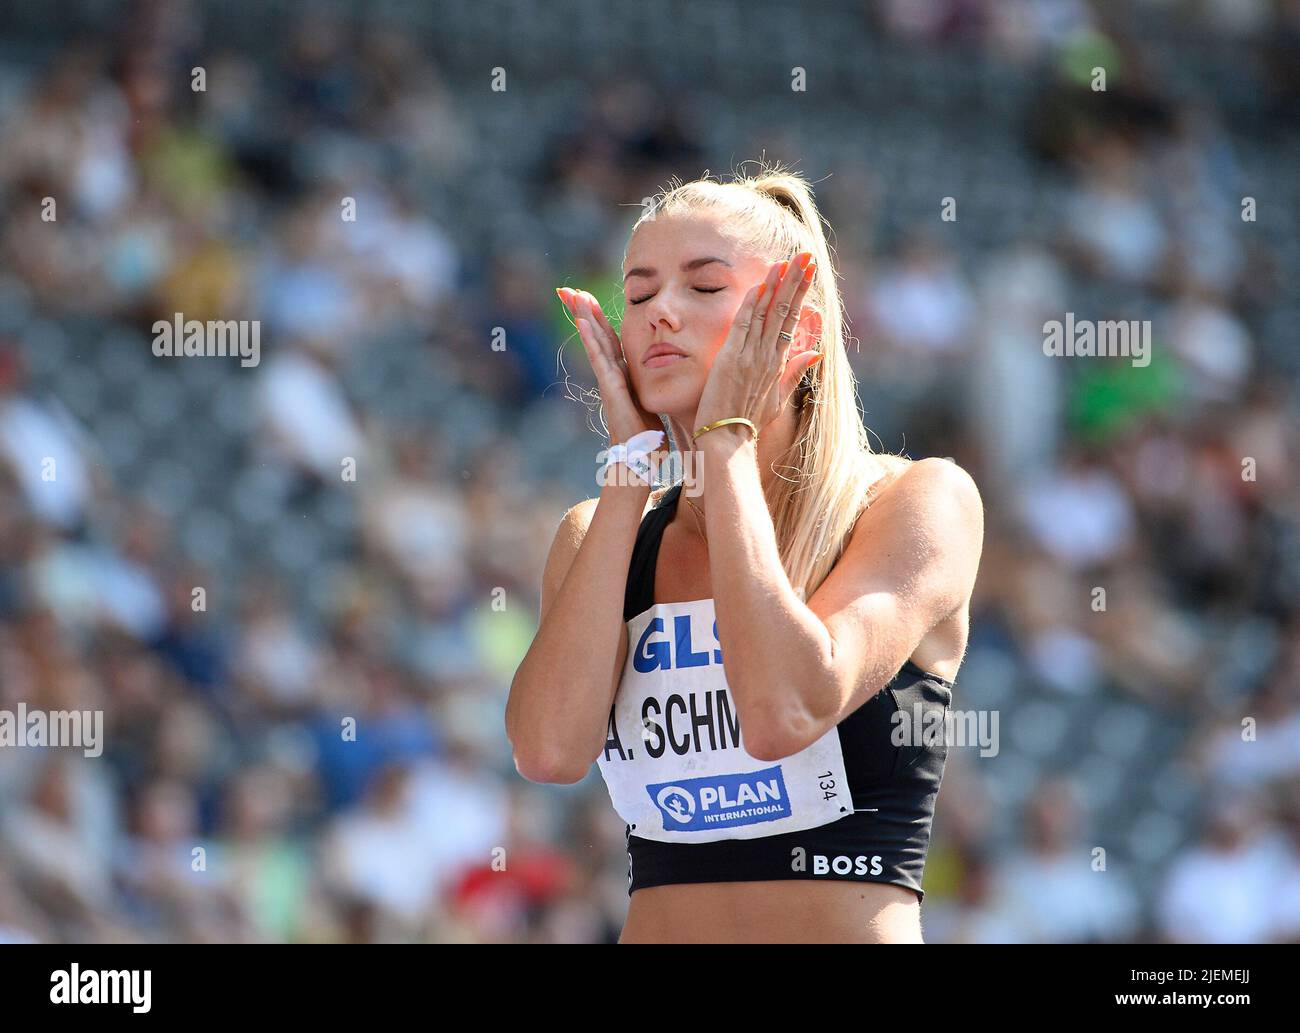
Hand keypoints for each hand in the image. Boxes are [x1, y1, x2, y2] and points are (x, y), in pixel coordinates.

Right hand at [557, 288, 660, 446]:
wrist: (641, 463)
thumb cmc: (648, 440)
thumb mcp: (651, 405)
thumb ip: (650, 390)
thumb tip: (664, 379)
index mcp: (623, 376)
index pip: (609, 340)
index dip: (598, 319)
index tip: (587, 297)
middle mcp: (612, 376)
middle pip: (597, 336)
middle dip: (583, 311)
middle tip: (567, 288)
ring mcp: (610, 383)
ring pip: (595, 343)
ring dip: (583, 318)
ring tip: (571, 296)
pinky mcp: (612, 391)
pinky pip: (600, 360)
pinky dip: (591, 340)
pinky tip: (583, 322)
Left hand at [693, 253, 823, 439]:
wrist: (728, 442)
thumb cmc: (748, 423)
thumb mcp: (777, 400)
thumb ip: (794, 373)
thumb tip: (814, 354)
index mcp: (778, 364)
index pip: (792, 321)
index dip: (800, 294)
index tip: (807, 272)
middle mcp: (768, 356)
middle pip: (785, 311)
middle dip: (796, 281)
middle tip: (806, 256)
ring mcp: (751, 356)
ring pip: (767, 313)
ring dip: (776, 285)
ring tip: (786, 261)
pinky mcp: (732, 358)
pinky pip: (743, 324)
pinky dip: (752, 303)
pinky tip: (759, 284)